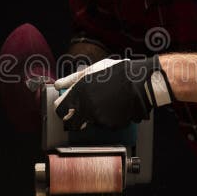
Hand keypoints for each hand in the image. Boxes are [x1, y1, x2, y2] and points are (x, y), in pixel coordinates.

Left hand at [53, 55, 173, 129]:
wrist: (138, 82)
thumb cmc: (115, 73)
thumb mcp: (91, 70)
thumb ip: (71, 79)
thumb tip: (58, 85)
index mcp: (78, 94)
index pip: (59, 110)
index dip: (62, 108)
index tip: (66, 107)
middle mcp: (86, 108)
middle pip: (72, 122)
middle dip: (74, 117)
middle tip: (82, 110)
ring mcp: (98, 119)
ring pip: (89, 123)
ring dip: (92, 117)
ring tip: (104, 102)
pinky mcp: (110, 125)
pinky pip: (104, 124)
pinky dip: (107, 118)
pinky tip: (113, 107)